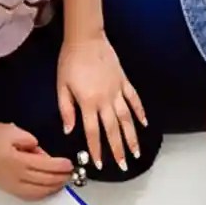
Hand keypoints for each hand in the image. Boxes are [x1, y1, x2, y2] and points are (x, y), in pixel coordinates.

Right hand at [0, 123, 73, 199]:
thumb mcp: (14, 131)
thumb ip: (32, 142)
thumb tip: (43, 153)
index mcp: (18, 161)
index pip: (47, 166)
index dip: (61, 166)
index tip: (70, 164)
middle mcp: (15, 176)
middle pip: (45, 181)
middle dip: (61, 178)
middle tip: (70, 173)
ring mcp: (11, 185)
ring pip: (38, 192)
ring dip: (53, 188)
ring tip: (62, 182)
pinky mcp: (7, 188)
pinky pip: (28, 195)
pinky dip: (41, 194)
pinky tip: (47, 189)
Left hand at [56, 34, 145, 171]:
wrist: (86, 38)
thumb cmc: (70, 61)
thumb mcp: (61, 86)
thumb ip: (66, 109)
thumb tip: (69, 130)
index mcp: (88, 102)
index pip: (93, 132)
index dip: (96, 149)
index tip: (98, 163)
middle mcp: (105, 100)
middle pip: (113, 130)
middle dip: (118, 149)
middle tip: (123, 165)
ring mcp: (117, 91)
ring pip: (127, 119)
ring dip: (132, 137)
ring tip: (135, 152)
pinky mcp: (124, 82)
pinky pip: (134, 100)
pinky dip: (140, 112)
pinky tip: (143, 124)